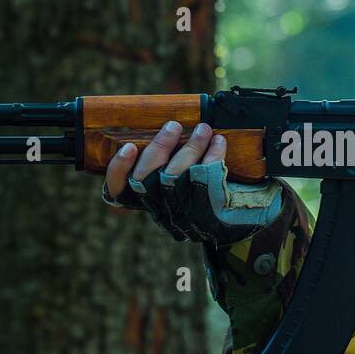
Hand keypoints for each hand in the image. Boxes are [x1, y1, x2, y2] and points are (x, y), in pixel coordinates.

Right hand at [103, 120, 283, 245]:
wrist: (237, 228)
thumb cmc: (202, 201)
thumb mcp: (177, 192)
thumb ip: (163, 169)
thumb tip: (165, 132)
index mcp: (147, 204)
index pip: (117, 192)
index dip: (118, 169)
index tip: (128, 147)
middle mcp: (160, 210)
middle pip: (147, 176)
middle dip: (160, 146)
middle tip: (173, 125)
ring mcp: (181, 212)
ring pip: (177, 173)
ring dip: (191, 146)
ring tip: (203, 129)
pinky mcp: (207, 209)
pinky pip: (207, 175)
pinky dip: (214, 154)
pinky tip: (219, 142)